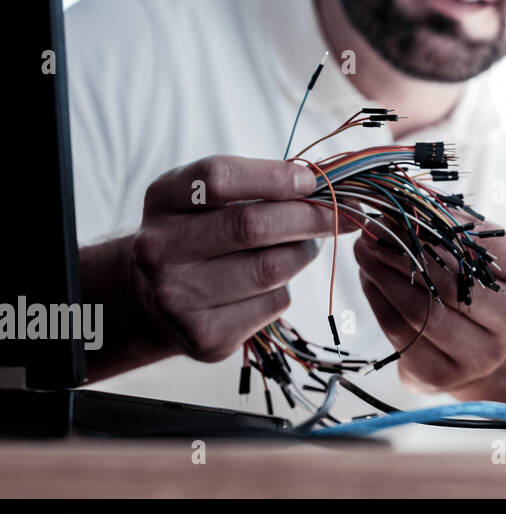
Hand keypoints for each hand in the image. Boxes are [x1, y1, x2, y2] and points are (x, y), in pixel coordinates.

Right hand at [128, 155, 347, 361]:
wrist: (159, 297)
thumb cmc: (203, 231)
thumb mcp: (211, 196)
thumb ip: (260, 184)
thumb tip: (328, 186)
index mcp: (162, 198)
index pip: (218, 178)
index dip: (275, 177)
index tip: (312, 181)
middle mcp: (158, 248)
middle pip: (251, 226)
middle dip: (308, 216)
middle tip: (339, 212)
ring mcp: (176, 297)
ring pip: (271, 269)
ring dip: (303, 253)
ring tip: (304, 246)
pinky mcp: (204, 336)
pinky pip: (273, 305)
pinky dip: (285, 289)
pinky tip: (271, 284)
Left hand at [354, 219, 505, 392]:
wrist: (485, 341)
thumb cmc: (481, 281)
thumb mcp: (481, 248)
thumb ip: (453, 226)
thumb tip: (407, 205)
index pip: (481, 246)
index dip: (435, 226)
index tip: (401, 210)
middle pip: (451, 283)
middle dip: (403, 251)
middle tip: (373, 230)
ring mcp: (486, 356)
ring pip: (421, 312)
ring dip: (383, 276)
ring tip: (365, 251)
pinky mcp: (445, 377)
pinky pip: (401, 336)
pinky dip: (379, 302)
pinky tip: (370, 281)